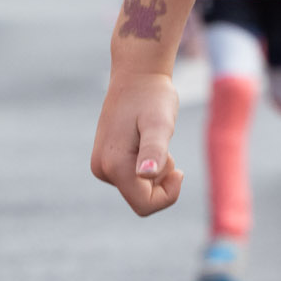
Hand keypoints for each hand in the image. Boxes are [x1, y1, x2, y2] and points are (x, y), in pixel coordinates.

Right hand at [90, 71, 183, 216]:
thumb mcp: (160, 122)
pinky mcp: (105, 159)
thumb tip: (145, 174)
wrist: (137, 75)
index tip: (179, 168)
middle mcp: (102, 169)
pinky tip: (146, 139)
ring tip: (154, 138)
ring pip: (137, 188)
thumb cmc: (153, 97)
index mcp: (114, 165)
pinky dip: (146, 165)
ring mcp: (101, 165)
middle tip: (164, 145)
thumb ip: (154, 149)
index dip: (168, 194)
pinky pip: (132, 177)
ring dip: (155, 172)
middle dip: (160, 180)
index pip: (145, 205)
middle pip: (140, 199)